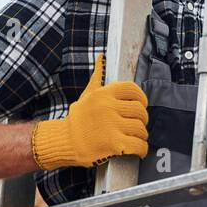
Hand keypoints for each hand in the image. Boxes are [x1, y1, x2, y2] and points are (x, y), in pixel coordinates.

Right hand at [31, 54, 149, 169]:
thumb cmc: (78, 118)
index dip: (141, 98)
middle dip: (142, 119)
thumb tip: (102, 57)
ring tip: (137, 138)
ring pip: (141, 128)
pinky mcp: (115, 144)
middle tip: (137, 125)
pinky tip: (139, 150)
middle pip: (140, 111)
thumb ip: (97, 77)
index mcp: (104, 94)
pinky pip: (139, 145)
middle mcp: (109, 107)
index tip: (141, 105)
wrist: (64, 141)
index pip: (133, 90)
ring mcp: (112, 126)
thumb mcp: (87, 94)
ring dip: (142, 135)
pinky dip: (142, 149)